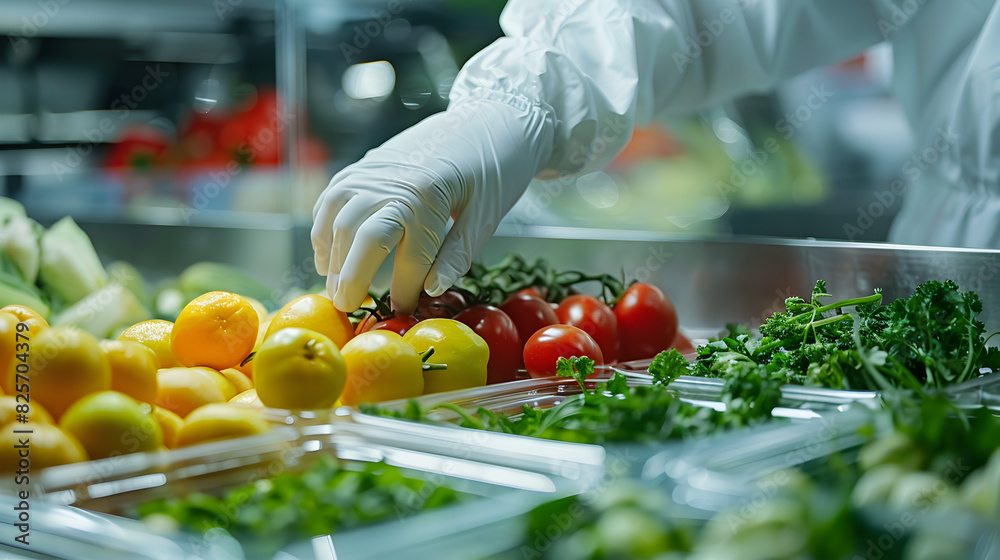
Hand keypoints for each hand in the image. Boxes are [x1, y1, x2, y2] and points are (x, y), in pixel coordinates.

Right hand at [311, 98, 552, 312]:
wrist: (490, 117)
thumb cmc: (496, 168)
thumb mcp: (486, 216)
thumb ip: (457, 255)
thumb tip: (431, 292)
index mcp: (428, 196)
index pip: (408, 259)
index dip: (405, 291)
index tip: (405, 310)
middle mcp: (392, 181)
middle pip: (358, 239)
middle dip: (351, 278)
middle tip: (348, 308)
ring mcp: (372, 170)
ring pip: (337, 220)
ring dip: (332, 257)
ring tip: (337, 287)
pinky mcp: (365, 164)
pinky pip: (332, 199)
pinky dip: (324, 229)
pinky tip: (329, 255)